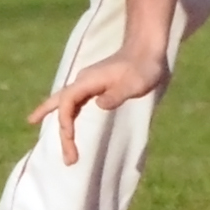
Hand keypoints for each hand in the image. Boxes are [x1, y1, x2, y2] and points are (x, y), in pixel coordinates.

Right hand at [27, 48, 169, 164]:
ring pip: (66, 106)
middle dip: (62, 132)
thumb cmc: (143, 67)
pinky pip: (74, 105)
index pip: (68, 101)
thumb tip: (98, 105)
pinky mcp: (94, 87)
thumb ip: (117, 94)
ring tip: (67, 154)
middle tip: (69, 160)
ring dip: (64, 129)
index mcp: (89, 80)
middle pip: (63, 106)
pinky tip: (68, 130)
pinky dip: (68, 118)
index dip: (65, 119)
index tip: (70, 137)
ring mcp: (87, 84)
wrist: (147, 49)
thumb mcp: (135, 83)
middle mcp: (83, 81)